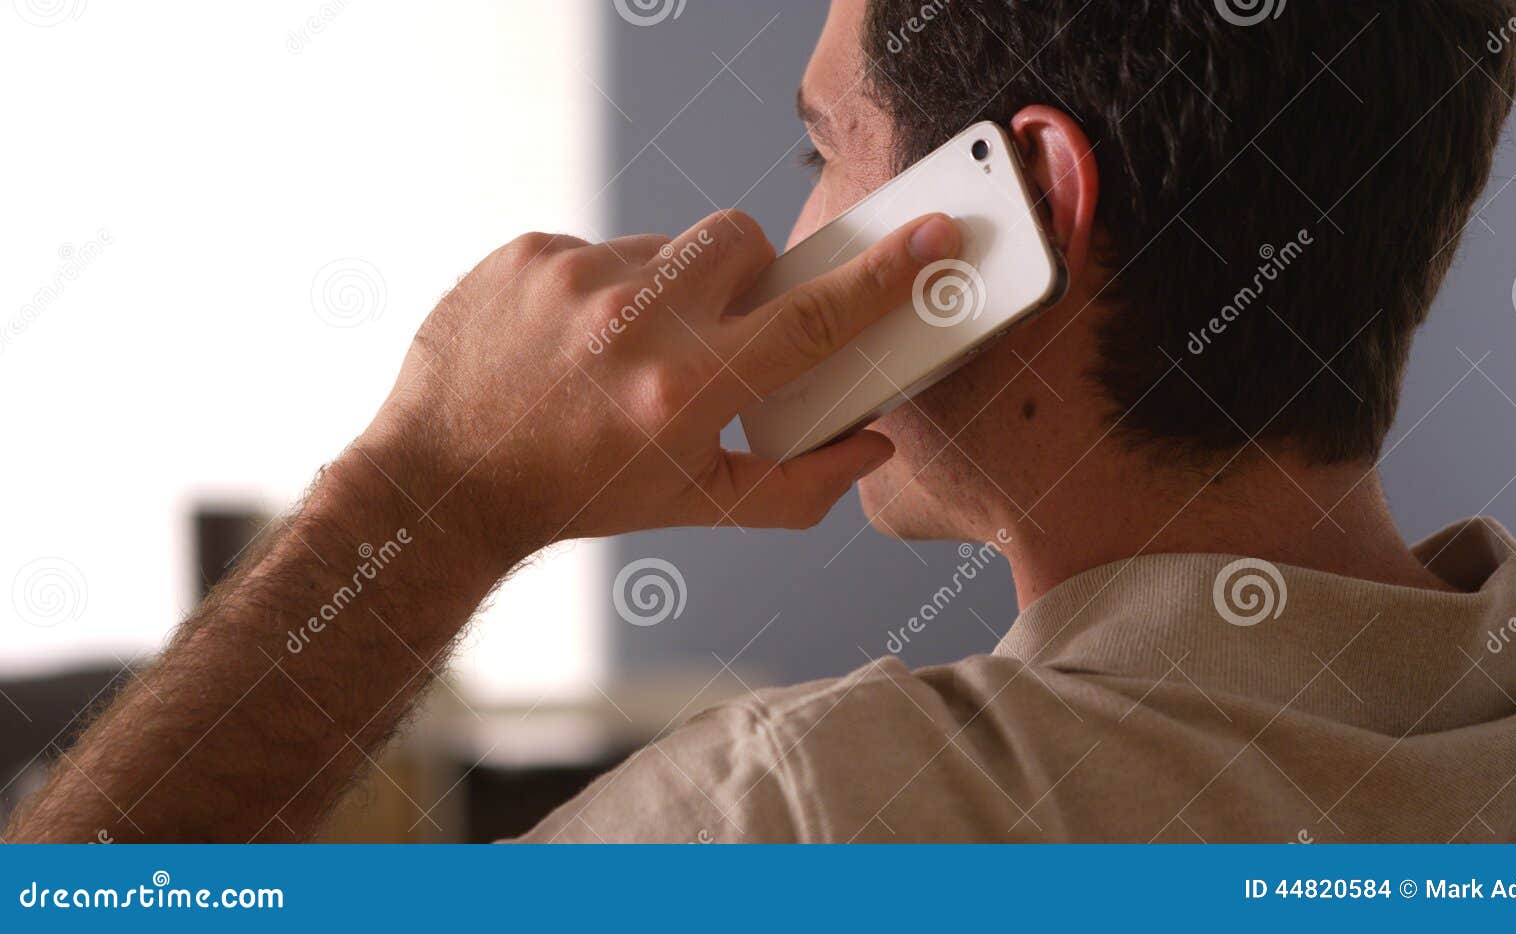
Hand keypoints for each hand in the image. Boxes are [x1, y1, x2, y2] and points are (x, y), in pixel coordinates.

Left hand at [355, 209, 960, 565]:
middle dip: (745, 279)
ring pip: (669, 244)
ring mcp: (573, 278)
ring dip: (668, 288)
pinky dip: (602, 285)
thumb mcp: (697, 508)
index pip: (812, 319)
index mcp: (685, 390)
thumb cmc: (578, 495)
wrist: (447, 480)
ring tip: (624, 349)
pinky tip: (572, 340)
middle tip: (715, 331)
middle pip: (741, 243)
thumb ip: (801, 485)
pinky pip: (600, 247)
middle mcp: (632, 324)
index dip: (883, 278)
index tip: (931, 234)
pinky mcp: (529, 253)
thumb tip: (872, 447)